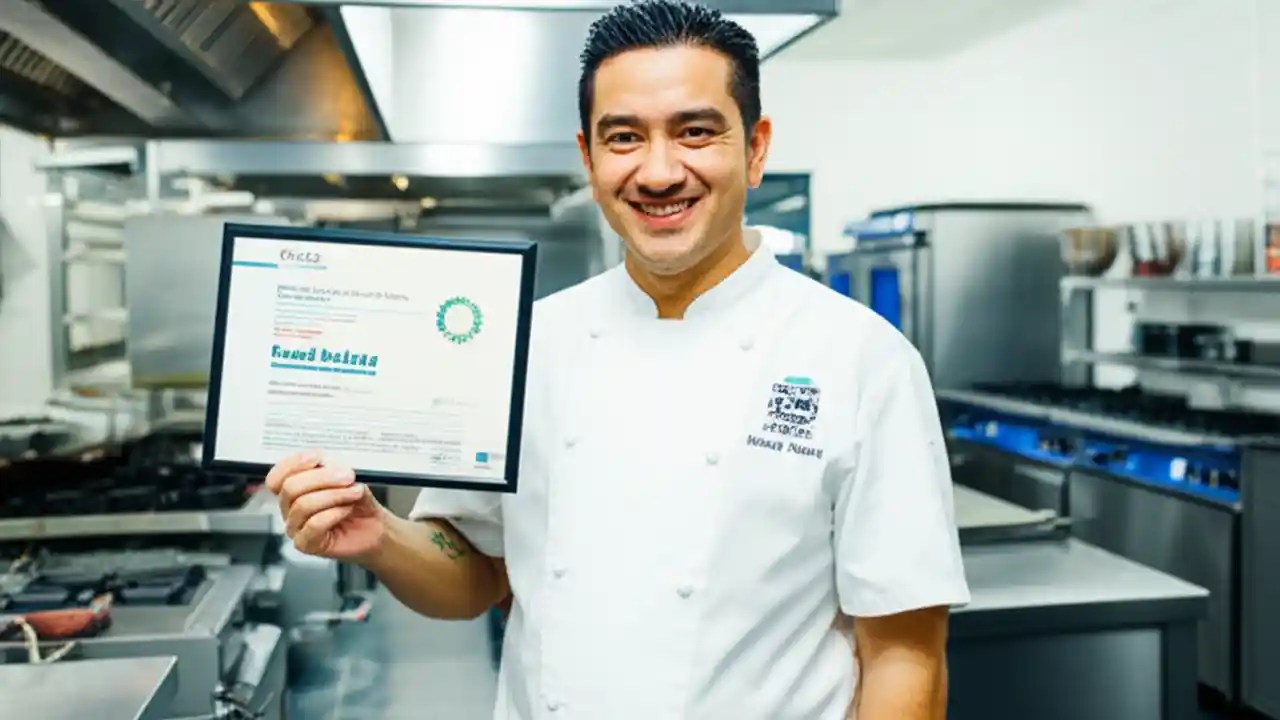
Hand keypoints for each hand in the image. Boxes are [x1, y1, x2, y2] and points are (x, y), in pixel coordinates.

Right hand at [265, 451, 387, 560]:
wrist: (374, 528)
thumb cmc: (358, 503)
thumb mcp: (347, 479)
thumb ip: (333, 469)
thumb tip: (327, 465)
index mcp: (293, 490)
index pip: (275, 478)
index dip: (293, 464)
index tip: (318, 458)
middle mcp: (289, 509)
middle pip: (290, 488)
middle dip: (322, 477)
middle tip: (348, 476)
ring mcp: (295, 528)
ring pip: (303, 505)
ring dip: (334, 495)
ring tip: (354, 492)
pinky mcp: (305, 544)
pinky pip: (314, 524)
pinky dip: (334, 513)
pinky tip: (347, 509)